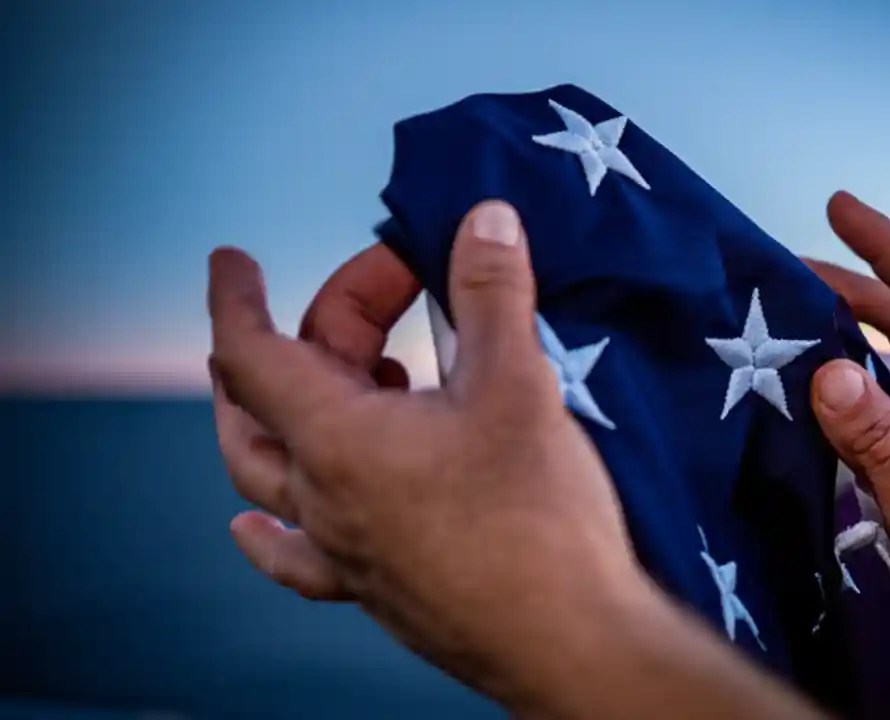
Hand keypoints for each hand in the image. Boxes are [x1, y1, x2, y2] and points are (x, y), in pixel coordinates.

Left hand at [209, 201, 824, 718]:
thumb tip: (484, 222)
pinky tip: (253, 524)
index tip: (230, 261)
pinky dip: (270, 527)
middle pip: (274, 397)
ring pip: (272, 470)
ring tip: (348, 372)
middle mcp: (321, 497)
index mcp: (336, 440)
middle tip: (391, 292)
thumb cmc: (536, 518)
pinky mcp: (375, 587)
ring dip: (288, 410)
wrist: (568, 642)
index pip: (251, 353)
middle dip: (321, 328)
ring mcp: (343, 548)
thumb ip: (493, 294)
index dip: (236, 298)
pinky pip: (297, 554)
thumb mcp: (518, 385)